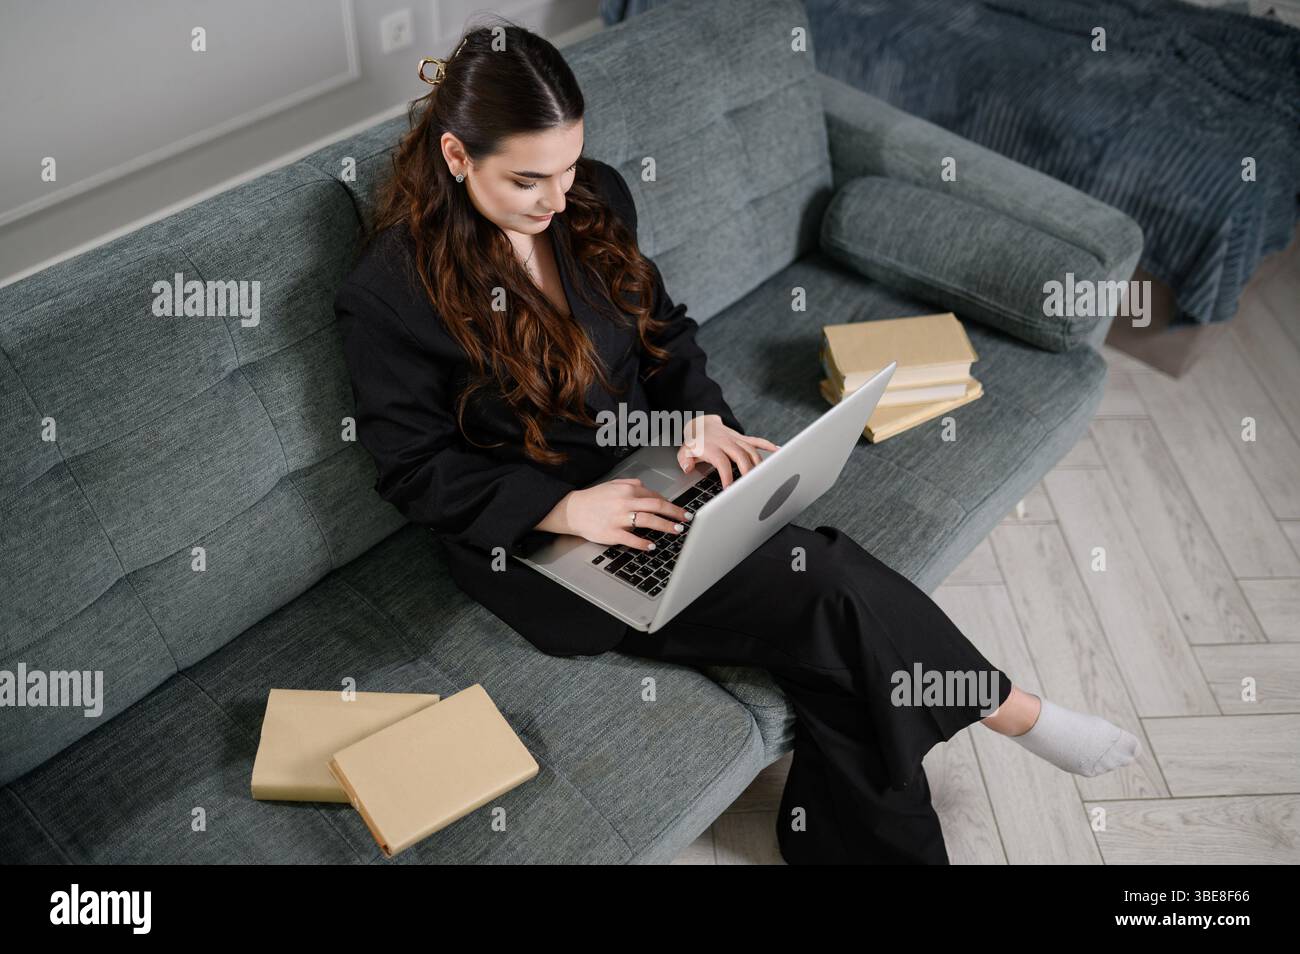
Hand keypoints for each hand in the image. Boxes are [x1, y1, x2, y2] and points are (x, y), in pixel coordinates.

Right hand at [541, 478, 692, 551]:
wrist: (572, 510)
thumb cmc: (593, 499)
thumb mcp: (613, 484)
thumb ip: (631, 483)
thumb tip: (647, 487)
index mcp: (627, 489)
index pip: (654, 496)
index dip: (670, 504)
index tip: (679, 510)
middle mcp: (625, 501)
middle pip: (657, 506)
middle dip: (675, 513)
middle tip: (686, 518)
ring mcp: (619, 518)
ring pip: (648, 520)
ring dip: (665, 526)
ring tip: (676, 530)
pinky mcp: (612, 533)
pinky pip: (632, 538)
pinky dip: (644, 543)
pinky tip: (652, 545)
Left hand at [678, 414, 779, 489]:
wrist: (702, 423)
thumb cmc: (695, 442)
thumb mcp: (685, 450)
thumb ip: (684, 459)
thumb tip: (687, 467)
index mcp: (712, 447)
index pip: (721, 461)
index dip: (726, 475)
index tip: (729, 488)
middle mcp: (726, 442)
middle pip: (740, 455)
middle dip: (747, 470)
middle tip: (751, 485)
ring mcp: (736, 439)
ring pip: (751, 449)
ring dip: (759, 463)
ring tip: (765, 477)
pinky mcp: (743, 438)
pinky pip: (757, 440)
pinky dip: (768, 446)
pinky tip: (778, 452)